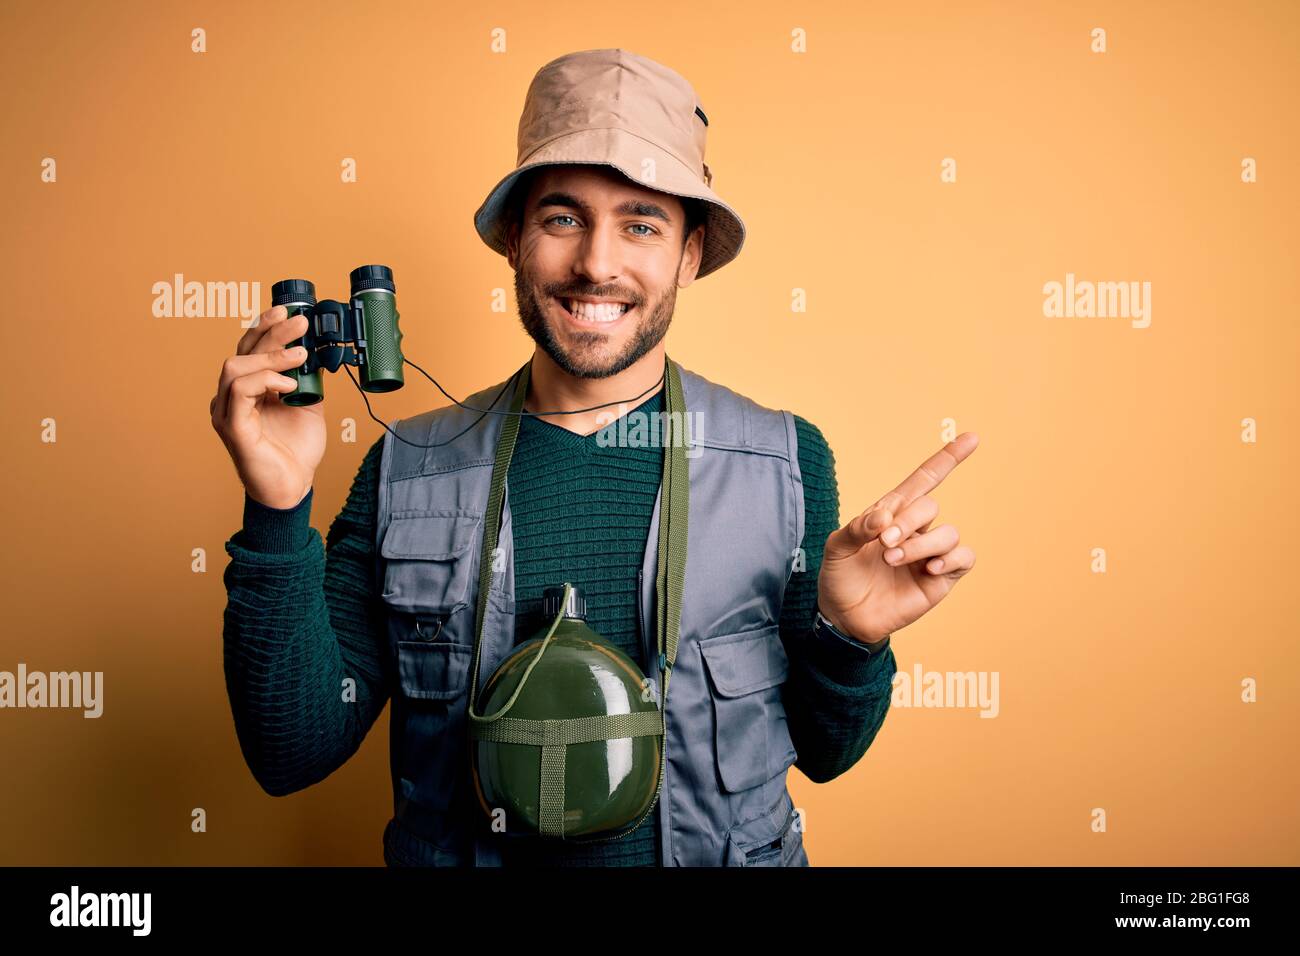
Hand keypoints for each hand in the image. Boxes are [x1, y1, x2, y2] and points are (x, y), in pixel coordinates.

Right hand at [209, 304, 325, 508]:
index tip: (287, 311)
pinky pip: (239, 392)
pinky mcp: (232, 427)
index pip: (248, 348)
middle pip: (242, 351)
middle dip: (273, 333)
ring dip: (270, 356)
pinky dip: (265, 381)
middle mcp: (231, 397)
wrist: (293, 486)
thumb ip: (307, 379)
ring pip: (235, 366)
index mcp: (247, 389)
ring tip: (300, 356)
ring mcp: (227, 411)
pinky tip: (289, 385)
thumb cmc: (295, 450)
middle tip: (301, 324)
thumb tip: (318, 351)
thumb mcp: (309, 405)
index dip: (264, 326)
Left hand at [817, 433, 978, 642]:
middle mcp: (915, 529)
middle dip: (908, 521)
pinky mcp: (940, 578)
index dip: (946, 459)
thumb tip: (883, 516)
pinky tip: (927, 569)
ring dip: (920, 544)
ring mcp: (929, 553)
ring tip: (892, 559)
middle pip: (929, 506)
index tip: (971, 438)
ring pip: (947, 533)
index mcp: (891, 514)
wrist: (844, 617)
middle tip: (884, 543)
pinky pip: (963, 558)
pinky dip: (949, 560)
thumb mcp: (836, 548)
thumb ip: (856, 527)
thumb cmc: (840, 577)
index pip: (923, 480)